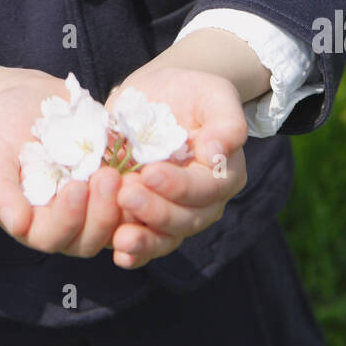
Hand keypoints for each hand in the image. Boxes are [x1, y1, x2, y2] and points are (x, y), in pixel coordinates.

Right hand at [0, 74, 124, 257]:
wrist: (30, 98)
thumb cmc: (4, 127)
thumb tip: (15, 224)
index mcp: (32, 222)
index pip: (51, 237)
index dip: (66, 219)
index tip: (76, 187)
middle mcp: (65, 222)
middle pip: (88, 240)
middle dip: (100, 213)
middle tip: (108, 177)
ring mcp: (92, 207)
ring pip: (114, 227)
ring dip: (122, 206)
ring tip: (122, 173)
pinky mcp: (114, 188)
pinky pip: (133, 202)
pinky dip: (141, 192)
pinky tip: (144, 170)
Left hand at [104, 65, 248, 269]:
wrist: (157, 94)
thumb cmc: (190, 91)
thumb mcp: (214, 93)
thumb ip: (226, 122)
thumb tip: (218, 154)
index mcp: (226, 173)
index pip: (207, 189)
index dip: (179, 186)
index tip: (149, 172)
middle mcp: (204, 201)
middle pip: (187, 220)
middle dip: (156, 211)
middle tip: (126, 192)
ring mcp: (176, 212)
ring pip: (167, 238)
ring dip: (144, 240)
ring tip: (119, 235)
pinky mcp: (147, 216)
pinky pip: (146, 242)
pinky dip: (134, 253)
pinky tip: (118, 254)